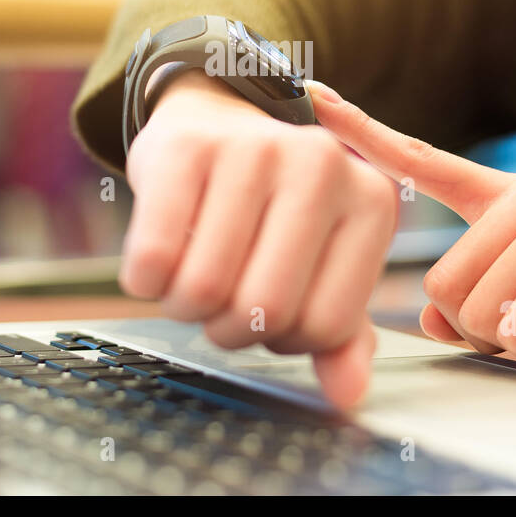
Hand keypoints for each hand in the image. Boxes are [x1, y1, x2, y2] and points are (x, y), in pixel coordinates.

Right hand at [120, 69, 399, 407]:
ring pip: (204, 288)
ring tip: (190, 280)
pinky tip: (157, 262)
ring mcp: (252, 147)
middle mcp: (321, 164)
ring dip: (183, 307)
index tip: (270, 313)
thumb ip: (341, 333)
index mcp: (370, 202)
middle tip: (221, 305)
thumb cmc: (274, 210)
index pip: (325, 327)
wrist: (215, 121)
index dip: (286, 341)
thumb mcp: (321, 262)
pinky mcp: (184, 146)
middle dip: (229, 330)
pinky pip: (153, 255)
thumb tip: (347, 395)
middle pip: (265, 310)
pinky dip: (145, 281)